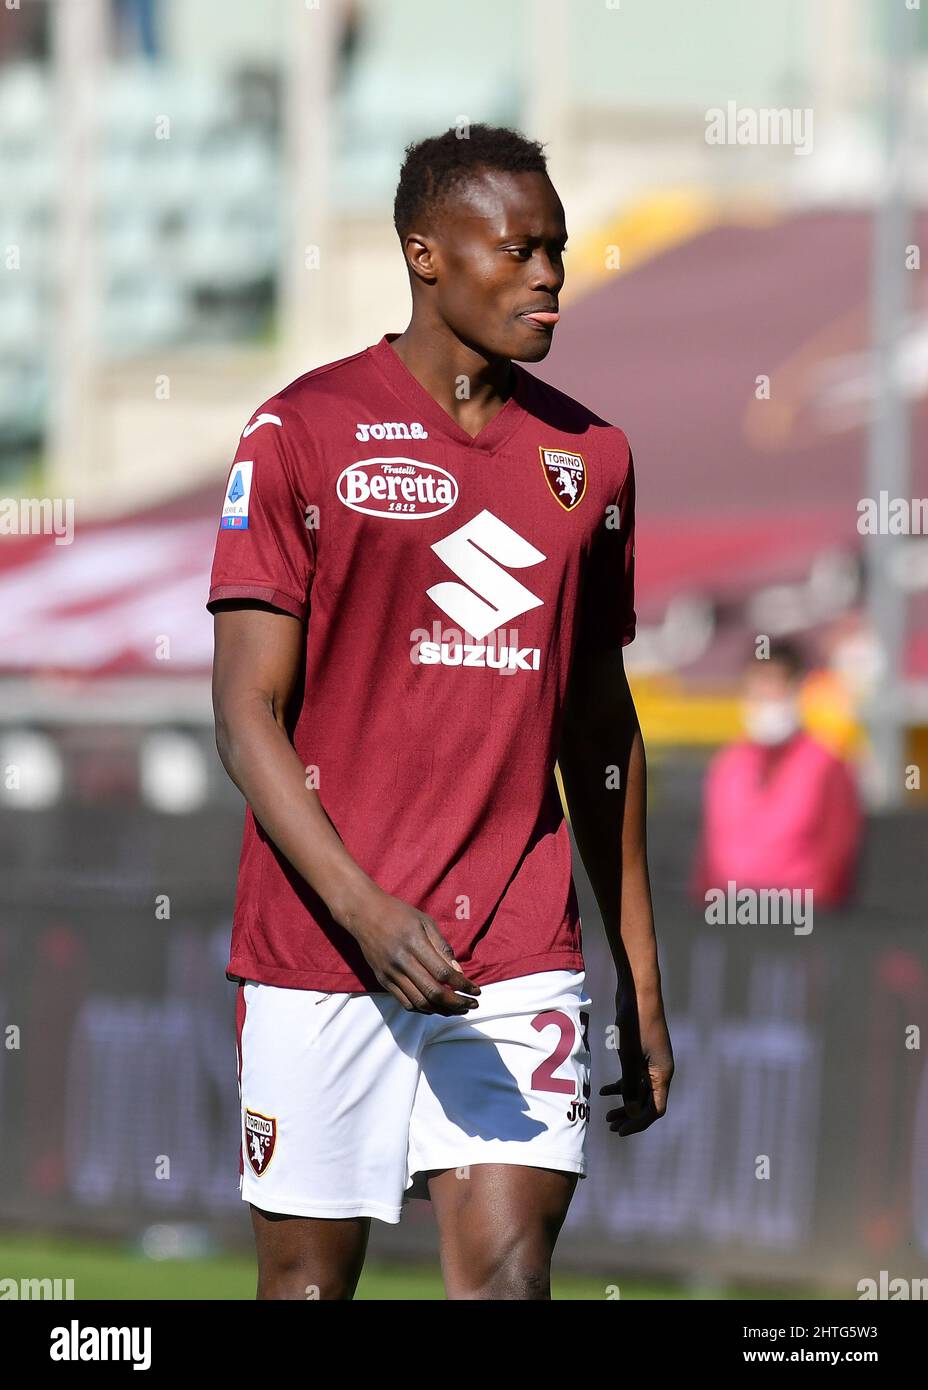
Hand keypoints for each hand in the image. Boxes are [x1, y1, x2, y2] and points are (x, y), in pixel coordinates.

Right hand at [334, 885, 481, 1015]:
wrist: (364, 913)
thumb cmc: (399, 914)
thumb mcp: (425, 922)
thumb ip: (442, 948)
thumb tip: (459, 972)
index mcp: (415, 943)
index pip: (443, 973)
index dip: (463, 986)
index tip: (476, 990)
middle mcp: (401, 961)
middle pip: (433, 992)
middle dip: (457, 1003)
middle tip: (471, 1005)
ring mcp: (390, 973)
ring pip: (420, 1002)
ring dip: (442, 1010)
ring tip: (458, 1009)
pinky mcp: (382, 981)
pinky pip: (405, 1002)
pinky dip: (424, 1009)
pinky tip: (437, 1007)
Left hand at [601, 1005, 672, 1135]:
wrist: (637, 993)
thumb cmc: (636, 1024)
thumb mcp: (630, 1058)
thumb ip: (630, 1087)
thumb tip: (632, 1114)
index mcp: (662, 1074)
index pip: (655, 1109)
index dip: (638, 1122)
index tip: (620, 1131)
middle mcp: (660, 1070)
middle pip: (647, 1103)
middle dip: (629, 1117)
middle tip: (610, 1126)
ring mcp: (651, 1061)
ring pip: (638, 1091)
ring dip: (624, 1103)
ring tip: (606, 1115)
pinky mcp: (641, 1052)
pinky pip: (633, 1076)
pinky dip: (620, 1085)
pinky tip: (603, 1090)